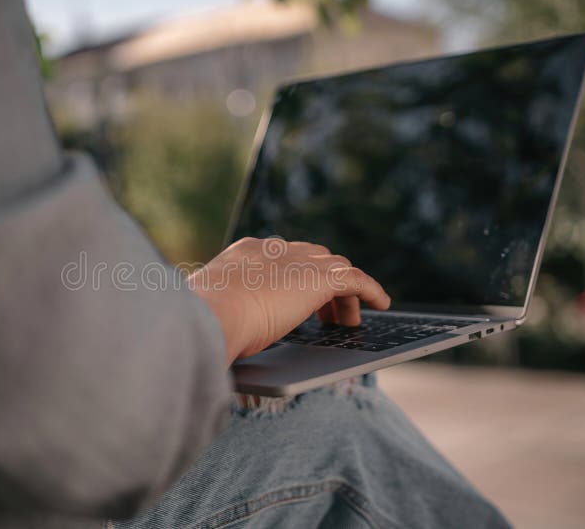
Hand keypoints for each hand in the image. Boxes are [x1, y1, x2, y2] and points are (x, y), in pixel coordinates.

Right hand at [188, 237, 390, 364]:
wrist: (213, 314)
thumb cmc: (203, 323)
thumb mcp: (214, 312)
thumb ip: (224, 313)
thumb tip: (221, 334)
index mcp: (244, 254)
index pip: (280, 257)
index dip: (293, 276)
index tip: (295, 296)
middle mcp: (272, 250)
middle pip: (311, 258)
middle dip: (321, 282)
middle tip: (325, 311)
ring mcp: (297, 260)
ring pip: (334, 268)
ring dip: (343, 293)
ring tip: (347, 319)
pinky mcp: (319, 278)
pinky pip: (356, 279)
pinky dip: (370, 290)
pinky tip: (381, 303)